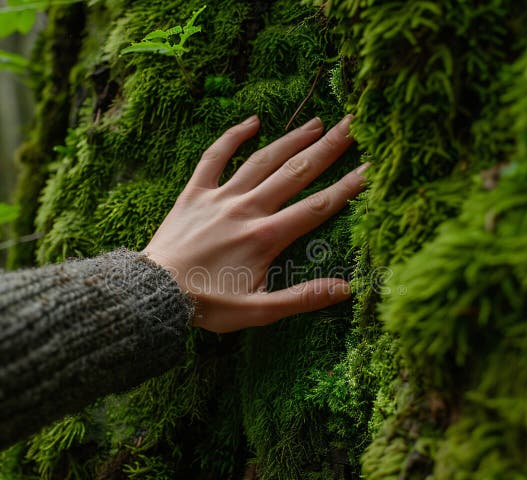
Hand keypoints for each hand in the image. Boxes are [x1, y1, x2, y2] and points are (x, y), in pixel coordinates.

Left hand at [143, 114, 366, 332]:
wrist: (155, 293)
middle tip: (352, 124)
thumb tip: (345, 288)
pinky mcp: (194, 193)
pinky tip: (253, 122)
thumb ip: (302, 298)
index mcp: (266, 237)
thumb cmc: (208, 305)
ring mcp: (220, 197)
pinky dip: (232, 137)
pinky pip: (214, 157)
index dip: (347, 187)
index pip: (317, 207)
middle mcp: (247, 209)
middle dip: (327, 148)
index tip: (371, 167)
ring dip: (290, 139)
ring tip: (315, 122)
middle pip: (295, 173)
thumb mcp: (258, 311)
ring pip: (262, 161)